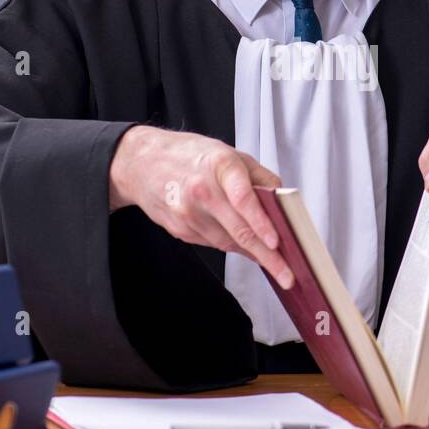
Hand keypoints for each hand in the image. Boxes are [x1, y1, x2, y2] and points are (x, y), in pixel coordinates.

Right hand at [109, 126, 294, 287]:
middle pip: (239, 230)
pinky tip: (244, 245)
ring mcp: (188, 213)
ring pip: (228, 243)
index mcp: (219, 165)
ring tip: (273, 261)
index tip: (277, 242)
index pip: (243, 198)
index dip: (261, 222)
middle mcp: (202, 190)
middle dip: (267, 257)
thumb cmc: (189, 155)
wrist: (141, 163)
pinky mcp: (180, 230)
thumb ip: (259, 177)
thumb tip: (282, 203)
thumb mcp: (229, 153)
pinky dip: (232, 246)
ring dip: (253, 253)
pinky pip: (214, 244)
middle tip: (287, 275)